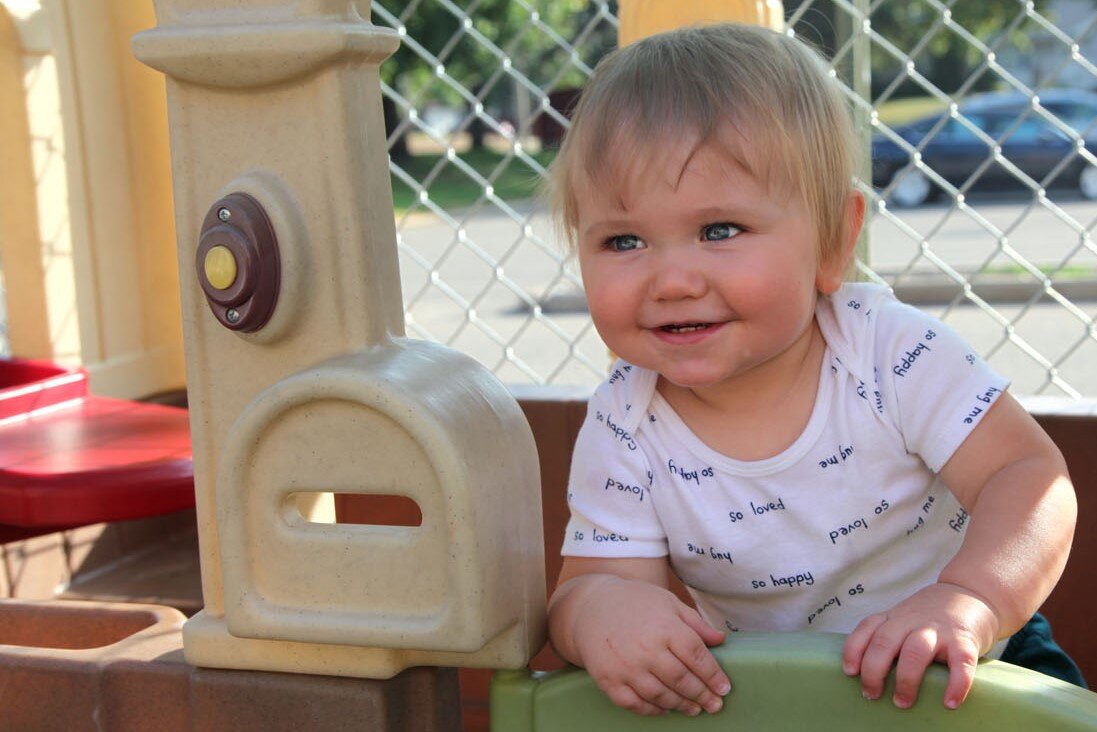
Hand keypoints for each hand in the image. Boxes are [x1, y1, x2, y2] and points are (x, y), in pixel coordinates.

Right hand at [571, 576, 730, 716]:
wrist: (590, 606)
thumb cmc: (634, 602)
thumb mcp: (667, 602)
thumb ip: (695, 623)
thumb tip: (721, 640)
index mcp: (664, 626)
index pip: (696, 656)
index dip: (713, 675)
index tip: (724, 688)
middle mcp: (645, 648)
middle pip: (682, 680)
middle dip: (702, 695)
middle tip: (714, 705)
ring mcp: (625, 667)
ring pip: (661, 696)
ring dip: (681, 705)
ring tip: (694, 708)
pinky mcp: (608, 680)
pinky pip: (635, 704)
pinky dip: (652, 710)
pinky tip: (664, 708)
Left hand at [842, 582, 999, 709]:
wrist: (971, 593)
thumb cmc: (931, 616)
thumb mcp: (904, 619)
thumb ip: (890, 637)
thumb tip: (871, 676)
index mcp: (894, 618)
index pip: (866, 628)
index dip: (854, 649)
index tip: (850, 672)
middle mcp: (912, 621)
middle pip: (885, 641)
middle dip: (873, 670)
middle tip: (871, 694)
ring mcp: (938, 629)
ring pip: (915, 650)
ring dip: (905, 678)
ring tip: (902, 702)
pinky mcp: (964, 640)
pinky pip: (960, 663)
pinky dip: (956, 684)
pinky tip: (950, 702)